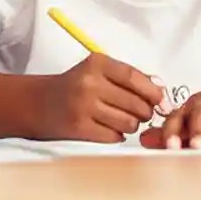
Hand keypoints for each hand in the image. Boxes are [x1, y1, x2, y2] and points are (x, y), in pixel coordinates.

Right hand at [37, 54, 163, 142]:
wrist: (38, 103)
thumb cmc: (74, 86)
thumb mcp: (98, 71)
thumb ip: (129, 77)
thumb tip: (161, 89)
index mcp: (96, 63)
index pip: (135, 78)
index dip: (154, 92)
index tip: (162, 102)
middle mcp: (89, 83)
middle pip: (136, 104)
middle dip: (145, 112)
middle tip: (139, 113)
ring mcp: (83, 106)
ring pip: (129, 123)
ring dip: (131, 125)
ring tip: (120, 119)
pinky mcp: (79, 127)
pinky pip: (115, 136)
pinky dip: (117, 135)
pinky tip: (106, 127)